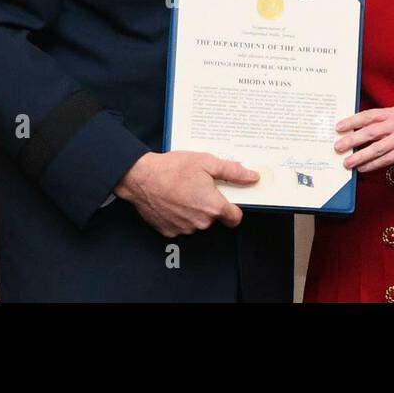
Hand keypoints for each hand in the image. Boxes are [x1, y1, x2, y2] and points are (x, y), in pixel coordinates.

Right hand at [114, 151, 258, 237]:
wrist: (141, 177)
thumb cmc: (173, 168)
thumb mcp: (207, 162)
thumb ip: (233, 172)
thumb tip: (253, 177)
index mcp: (213, 207)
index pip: (235, 218)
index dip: (234, 209)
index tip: (228, 200)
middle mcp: (200, 223)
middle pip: (214, 218)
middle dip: (210, 205)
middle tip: (199, 187)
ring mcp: (184, 229)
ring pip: (197, 222)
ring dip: (194, 210)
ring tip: (183, 191)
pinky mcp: (169, 231)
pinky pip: (181, 226)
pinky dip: (179, 216)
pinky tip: (173, 200)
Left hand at [334, 107, 393, 171]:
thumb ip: (378, 125)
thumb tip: (352, 133)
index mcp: (391, 113)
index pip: (368, 115)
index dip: (352, 121)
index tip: (338, 127)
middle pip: (370, 132)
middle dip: (352, 140)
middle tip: (338, 147)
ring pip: (376, 148)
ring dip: (360, 156)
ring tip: (347, 163)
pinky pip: (385, 159)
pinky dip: (372, 165)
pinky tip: (362, 169)